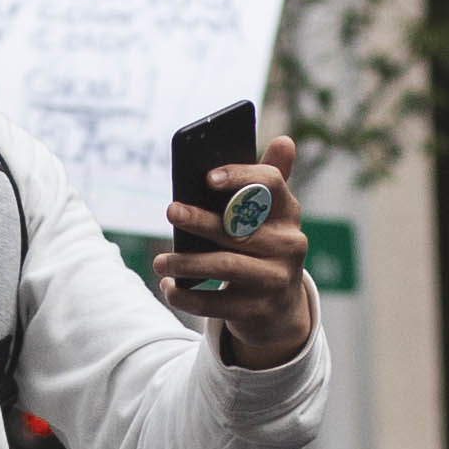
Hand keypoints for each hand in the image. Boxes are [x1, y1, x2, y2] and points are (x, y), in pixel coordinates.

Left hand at [162, 133, 318, 370]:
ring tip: (160, 261)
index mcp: (288, 213)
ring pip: (226, 267)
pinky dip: (187, 296)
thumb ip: (265, 180)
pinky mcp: (258, 309)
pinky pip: (217, 303)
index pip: (271, 185)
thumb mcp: (268, 217)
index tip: (208, 177)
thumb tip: (284, 139)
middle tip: (170, 210)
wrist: (278, 308)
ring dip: (187, 263)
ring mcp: (276, 279)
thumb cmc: (262, 247)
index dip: (240, 178)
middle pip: (240, 228)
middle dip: (202, 220)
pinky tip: (169, 286)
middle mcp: (288, 245)